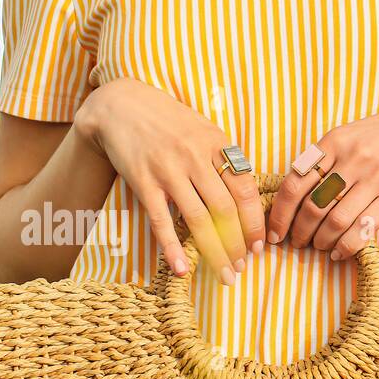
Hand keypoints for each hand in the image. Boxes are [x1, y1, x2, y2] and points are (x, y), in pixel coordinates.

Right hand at [74, 77, 264, 283]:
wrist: (119, 104)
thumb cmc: (168, 120)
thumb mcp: (204, 130)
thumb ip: (224, 159)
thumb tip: (248, 197)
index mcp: (217, 144)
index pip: (245, 190)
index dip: (254, 222)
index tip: (259, 246)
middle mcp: (195, 157)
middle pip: (225, 210)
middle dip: (237, 244)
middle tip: (243, 268)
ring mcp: (169, 170)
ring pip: (199, 220)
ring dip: (214, 252)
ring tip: (225, 275)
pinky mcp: (144, 181)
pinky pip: (161, 220)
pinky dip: (172, 247)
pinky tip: (182, 268)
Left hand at [266, 102, 378, 260]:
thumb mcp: (352, 133)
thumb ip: (326, 157)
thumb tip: (298, 189)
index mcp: (334, 142)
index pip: (294, 184)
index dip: (280, 214)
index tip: (274, 232)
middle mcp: (351, 160)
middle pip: (312, 207)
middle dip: (298, 232)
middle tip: (295, 243)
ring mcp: (375, 179)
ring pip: (335, 221)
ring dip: (321, 241)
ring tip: (319, 246)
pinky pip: (363, 228)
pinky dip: (346, 246)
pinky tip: (339, 252)